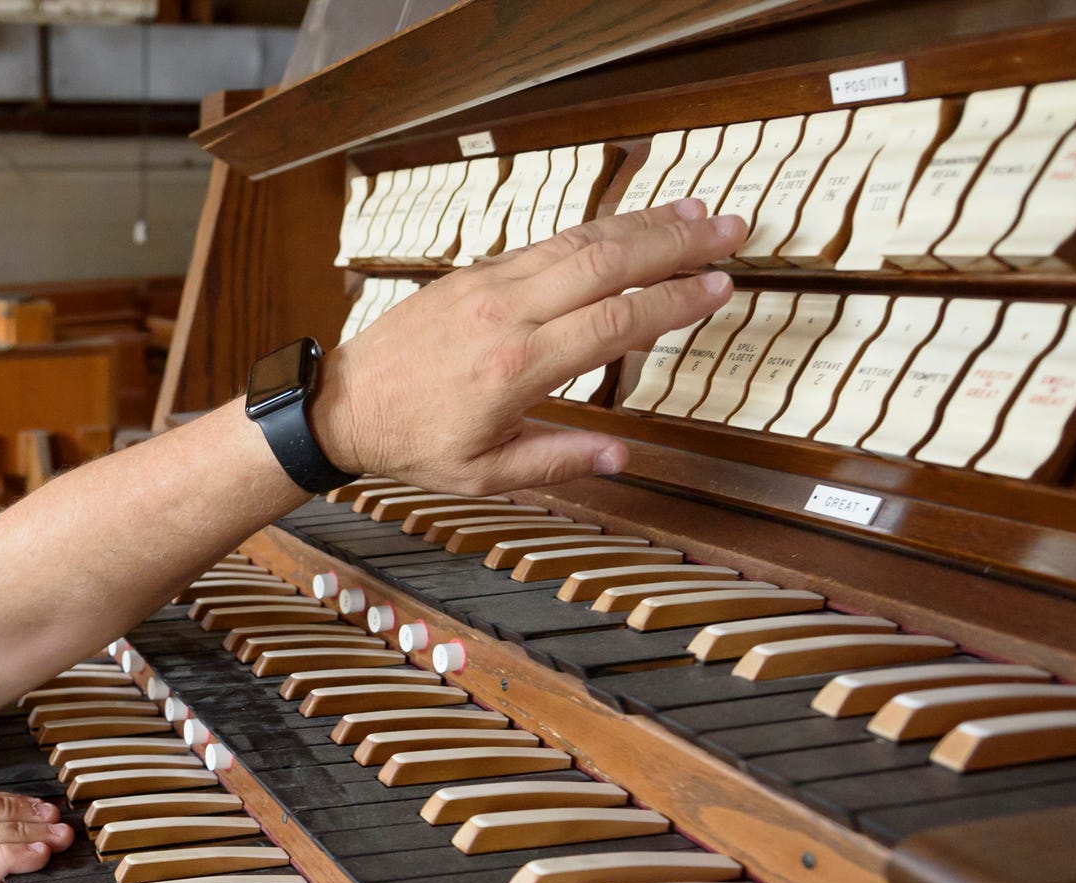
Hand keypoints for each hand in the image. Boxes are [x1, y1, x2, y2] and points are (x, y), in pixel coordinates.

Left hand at [312, 198, 747, 494]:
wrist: (343, 404)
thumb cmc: (412, 443)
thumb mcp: (484, 475)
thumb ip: (557, 461)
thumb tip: (624, 457)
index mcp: (515, 369)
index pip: (613, 324)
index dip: (672, 303)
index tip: (719, 288)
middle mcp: (506, 315)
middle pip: (606, 264)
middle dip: (675, 244)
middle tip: (732, 230)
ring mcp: (489, 286)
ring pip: (579, 242)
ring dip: (643, 224)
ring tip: (698, 213)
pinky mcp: (475, 273)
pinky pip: (547, 243)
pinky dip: (596, 230)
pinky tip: (632, 225)